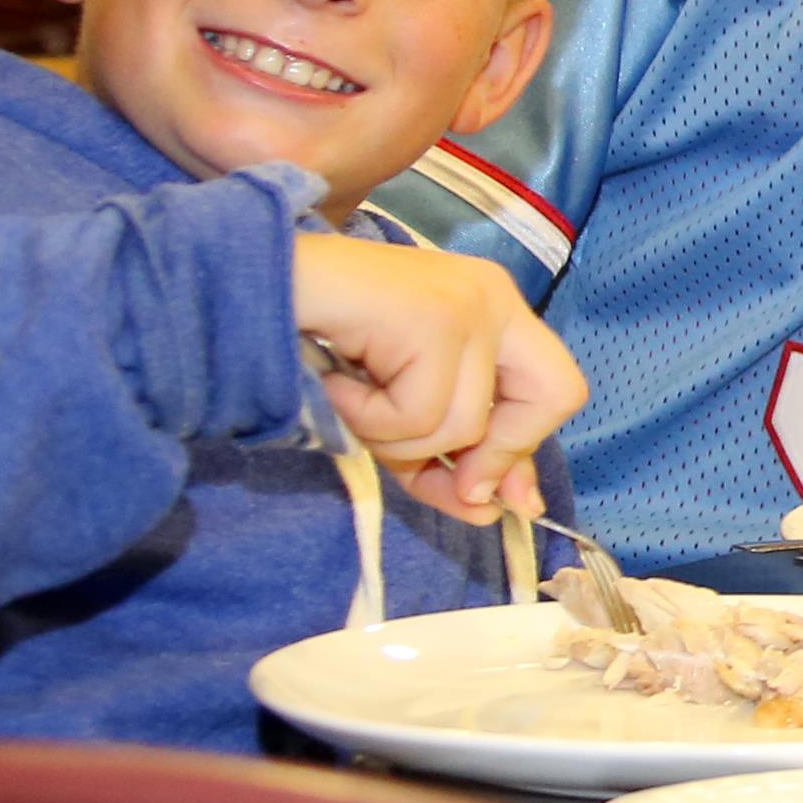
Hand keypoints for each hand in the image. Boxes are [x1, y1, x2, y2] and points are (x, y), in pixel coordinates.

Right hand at [286, 233, 582, 521]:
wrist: (245, 291)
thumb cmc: (318, 347)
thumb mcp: (401, 413)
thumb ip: (454, 456)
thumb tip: (497, 511)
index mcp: (495, 311)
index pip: (557, 390)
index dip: (521, 450)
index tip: (482, 495)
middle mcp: (493, 296)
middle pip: (556, 395)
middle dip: (496, 450)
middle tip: (427, 461)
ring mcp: (468, 301)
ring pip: (465, 423)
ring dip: (393, 437)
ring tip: (350, 399)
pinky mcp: (433, 317)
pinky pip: (417, 413)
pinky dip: (366, 418)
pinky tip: (336, 384)